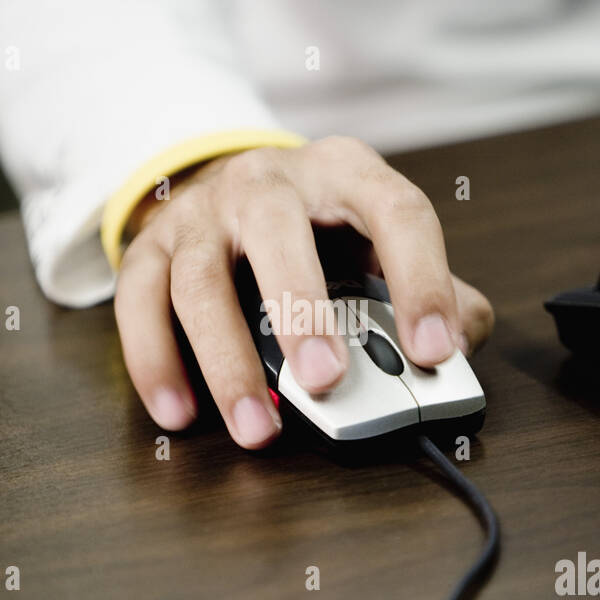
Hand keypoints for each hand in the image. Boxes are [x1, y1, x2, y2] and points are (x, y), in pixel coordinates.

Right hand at [113, 136, 494, 448]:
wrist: (233, 190)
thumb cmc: (320, 230)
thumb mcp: (379, 243)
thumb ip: (429, 289)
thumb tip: (460, 343)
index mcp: (345, 172)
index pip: (395, 211)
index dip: (421, 280)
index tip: (435, 350)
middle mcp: (269, 180)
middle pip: (276, 232)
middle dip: (302, 310)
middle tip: (326, 381)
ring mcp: (203, 212)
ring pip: (201, 279)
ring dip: (226, 360)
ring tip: (256, 427)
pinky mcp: (151, 246)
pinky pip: (140, 303)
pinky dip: (156, 362)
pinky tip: (180, 413)